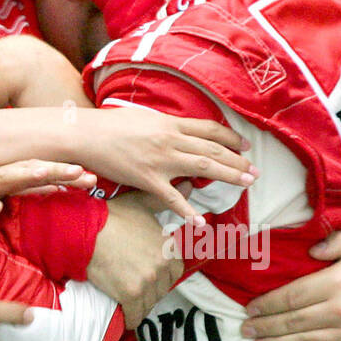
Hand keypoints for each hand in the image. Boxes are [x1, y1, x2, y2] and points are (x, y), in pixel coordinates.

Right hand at [0, 159, 95, 215]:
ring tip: (48, 174)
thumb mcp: (5, 192)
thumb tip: (59, 188)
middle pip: (33, 170)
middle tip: (84, 174)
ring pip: (8, 178)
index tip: (94, 179)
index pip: (44, 172)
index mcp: (11, 176)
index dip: (67, 174)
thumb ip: (29, 190)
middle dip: (58, 171)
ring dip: (28, 175)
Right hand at [76, 107, 254, 222]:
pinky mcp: (147, 179)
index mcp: (169, 123)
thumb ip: (164, 126)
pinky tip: (202, 223)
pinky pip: (173, 198)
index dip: (230, 137)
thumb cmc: (109, 126)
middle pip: (213, 150)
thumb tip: (180, 132)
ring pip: (204, 167)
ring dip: (229, 175)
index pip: (208, 129)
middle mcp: (170, 140)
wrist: (85, 135)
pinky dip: (188, 211)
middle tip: (255, 171)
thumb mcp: (142, 118)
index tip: (245, 146)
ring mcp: (160, 160)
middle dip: (238, 161)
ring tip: (247, 183)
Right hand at [86, 193, 181, 326]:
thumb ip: (164, 201)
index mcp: (168, 248)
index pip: (175, 271)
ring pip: (149, 303)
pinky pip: (135, 316)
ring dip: (140, 303)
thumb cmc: (112, 216)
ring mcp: (147, 282)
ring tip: (126, 295)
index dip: (161, 272)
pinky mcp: (130, 295)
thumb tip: (190, 185)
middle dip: (151, 289)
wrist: (85, 230)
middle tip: (134, 283)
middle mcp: (162, 266)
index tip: (147, 271)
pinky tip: (124, 313)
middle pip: (162, 289)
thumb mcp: (141, 204)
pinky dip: (130, 317)